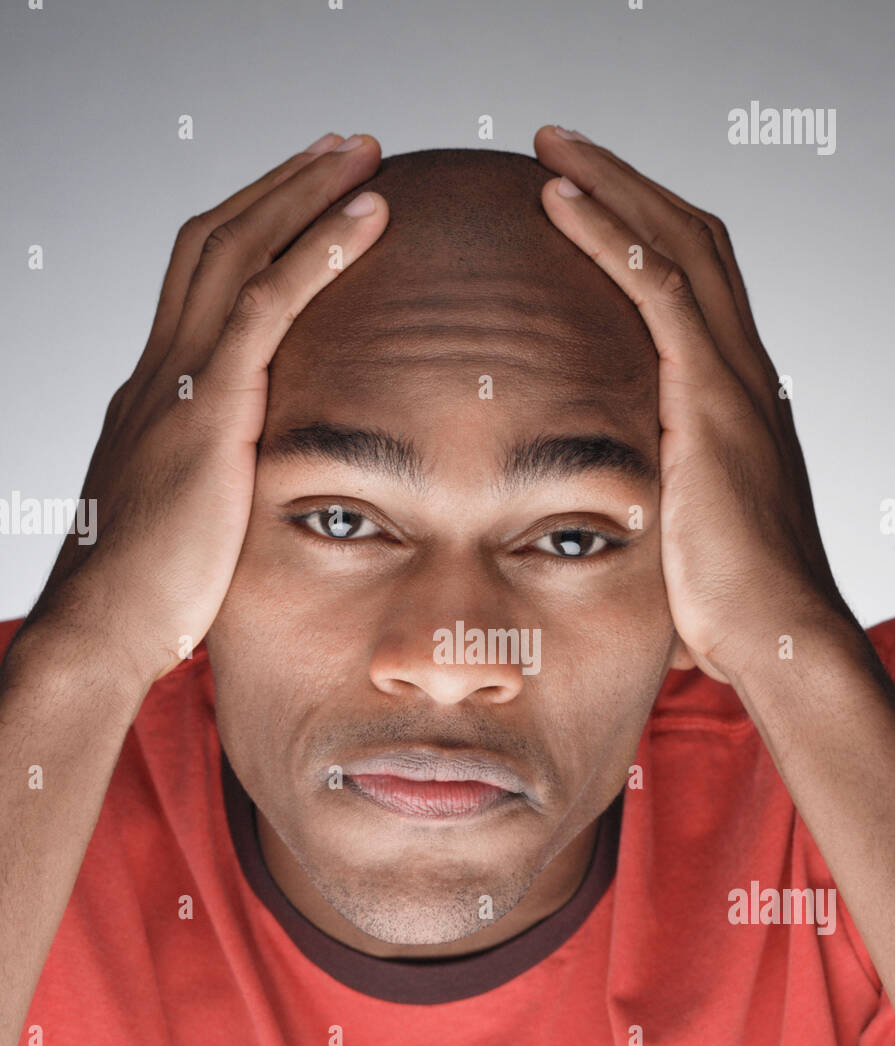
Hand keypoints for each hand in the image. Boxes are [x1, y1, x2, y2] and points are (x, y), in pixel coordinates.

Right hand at [25, 133, 387, 691]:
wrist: (106, 627)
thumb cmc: (150, 593)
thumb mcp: (189, 516)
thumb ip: (218, 478)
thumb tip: (256, 480)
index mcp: (160, 391)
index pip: (201, 278)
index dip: (253, 227)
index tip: (304, 196)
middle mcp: (163, 368)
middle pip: (217, 240)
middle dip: (282, 186)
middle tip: (342, 148)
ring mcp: (182, 382)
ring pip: (239, 249)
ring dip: (304, 193)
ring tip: (364, 154)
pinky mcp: (209, 409)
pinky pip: (266, 305)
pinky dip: (318, 252)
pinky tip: (366, 218)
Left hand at [534, 125, 854, 684]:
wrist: (778, 635)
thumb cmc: (729, 603)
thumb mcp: (684, 530)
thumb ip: (654, 497)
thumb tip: (604, 520)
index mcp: (735, 395)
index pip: (695, 283)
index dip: (644, 231)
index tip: (585, 203)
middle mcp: (744, 370)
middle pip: (690, 240)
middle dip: (624, 184)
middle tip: (558, 150)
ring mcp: (733, 378)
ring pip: (676, 243)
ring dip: (610, 185)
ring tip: (548, 150)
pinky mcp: (710, 399)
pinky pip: (657, 291)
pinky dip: (610, 236)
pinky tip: (561, 204)